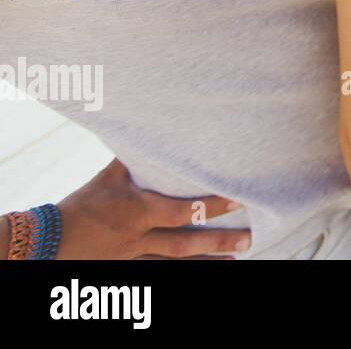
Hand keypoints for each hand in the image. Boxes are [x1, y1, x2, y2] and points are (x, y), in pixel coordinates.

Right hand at [55, 159, 250, 258]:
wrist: (49, 240)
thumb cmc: (82, 204)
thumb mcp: (109, 177)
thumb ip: (134, 159)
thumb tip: (153, 128)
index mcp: (138, 212)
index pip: (182, 211)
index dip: (211, 207)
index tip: (239, 201)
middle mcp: (139, 238)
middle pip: (185, 244)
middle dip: (217, 242)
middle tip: (250, 239)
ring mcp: (135, 257)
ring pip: (177, 263)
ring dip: (208, 262)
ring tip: (236, 258)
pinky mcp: (129, 268)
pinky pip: (161, 273)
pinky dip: (184, 271)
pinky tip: (205, 268)